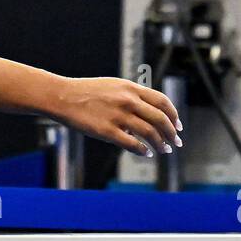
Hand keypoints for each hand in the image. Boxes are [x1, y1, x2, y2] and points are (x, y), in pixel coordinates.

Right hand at [51, 77, 181, 156]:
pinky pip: (132, 143)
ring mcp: (118, 116)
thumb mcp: (113, 86)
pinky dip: (143, 150)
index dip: (174, 116)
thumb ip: (132, 96)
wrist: (63, 97)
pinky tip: (146, 154)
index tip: (178, 126)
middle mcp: (128, 101)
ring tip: (163, 150)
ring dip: (160, 144)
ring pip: (149, 133)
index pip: (162, 102)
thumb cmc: (87, 92)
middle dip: (171, 133)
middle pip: (160, 119)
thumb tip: (148, 113)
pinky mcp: (107, 130)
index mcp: (131, 88)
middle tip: (175, 143)